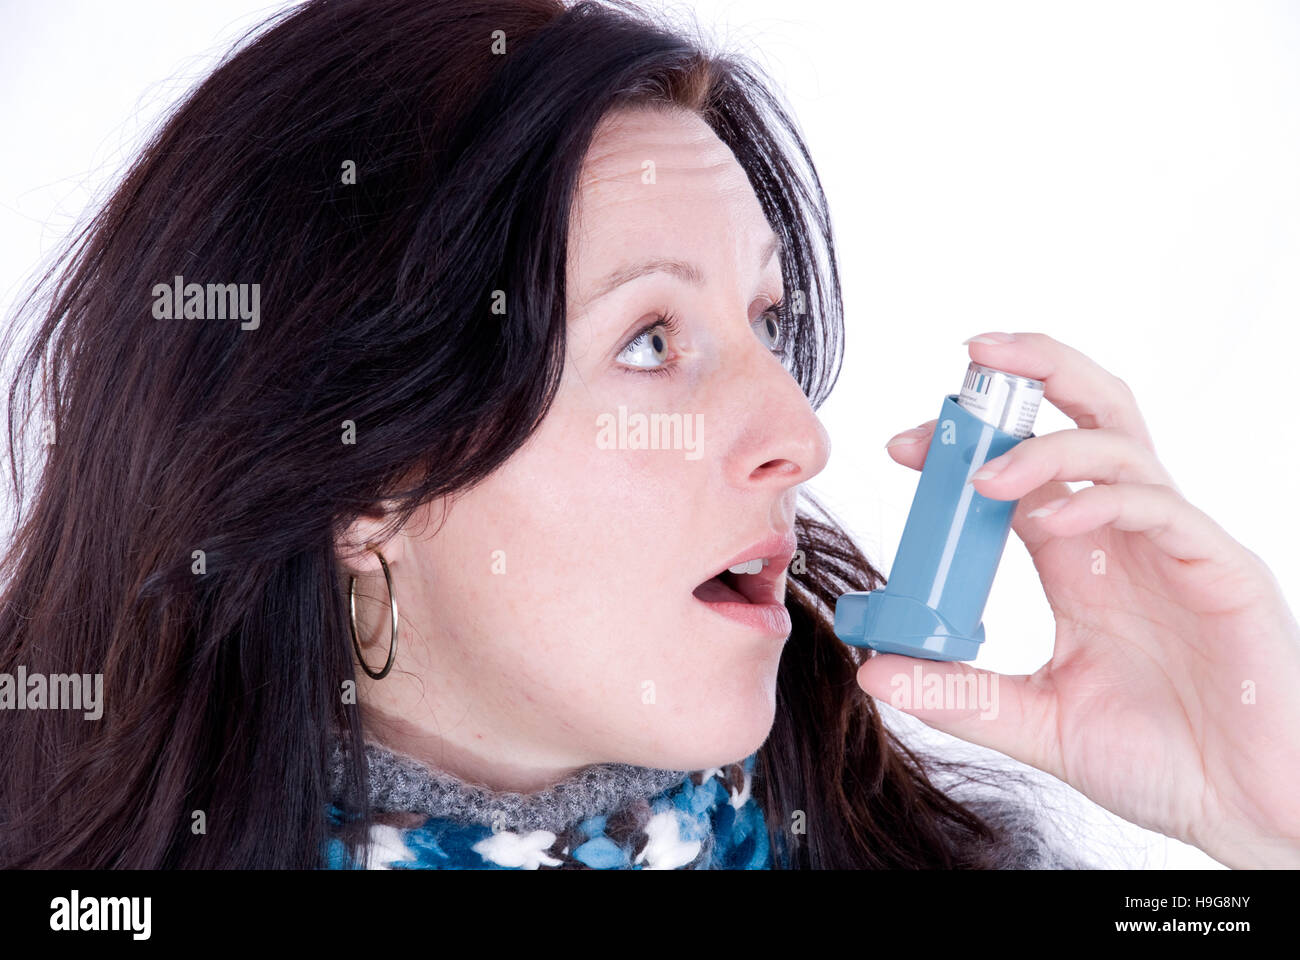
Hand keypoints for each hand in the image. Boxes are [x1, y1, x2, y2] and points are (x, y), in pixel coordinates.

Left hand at [857, 332, 1299, 867]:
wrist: (1242, 813)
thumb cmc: (1158, 760)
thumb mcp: (1038, 723)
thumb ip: (960, 695)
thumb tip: (873, 671)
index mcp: (1080, 559)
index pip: (1021, 469)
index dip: (968, 443)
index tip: (905, 446)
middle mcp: (1125, 537)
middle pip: (1088, 416)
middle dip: (1035, 370)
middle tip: (971, 356)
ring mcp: (1176, 547)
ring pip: (1121, 445)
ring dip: (1047, 445)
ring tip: (984, 477)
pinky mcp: (1221, 571)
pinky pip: (1162, 509)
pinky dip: (1104, 501)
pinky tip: (1055, 522)